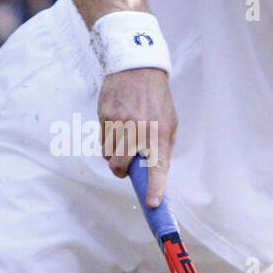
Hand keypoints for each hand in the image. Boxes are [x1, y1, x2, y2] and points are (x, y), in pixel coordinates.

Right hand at [97, 67, 176, 205]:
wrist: (137, 69)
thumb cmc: (156, 100)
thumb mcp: (169, 123)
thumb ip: (162, 149)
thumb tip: (155, 174)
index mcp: (159, 133)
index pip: (158, 167)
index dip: (155, 188)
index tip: (152, 203)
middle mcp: (139, 130)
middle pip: (120, 166)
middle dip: (120, 170)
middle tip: (125, 165)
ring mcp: (119, 123)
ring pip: (108, 155)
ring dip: (113, 154)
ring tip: (123, 138)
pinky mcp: (105, 116)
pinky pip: (102, 141)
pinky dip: (108, 140)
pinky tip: (116, 126)